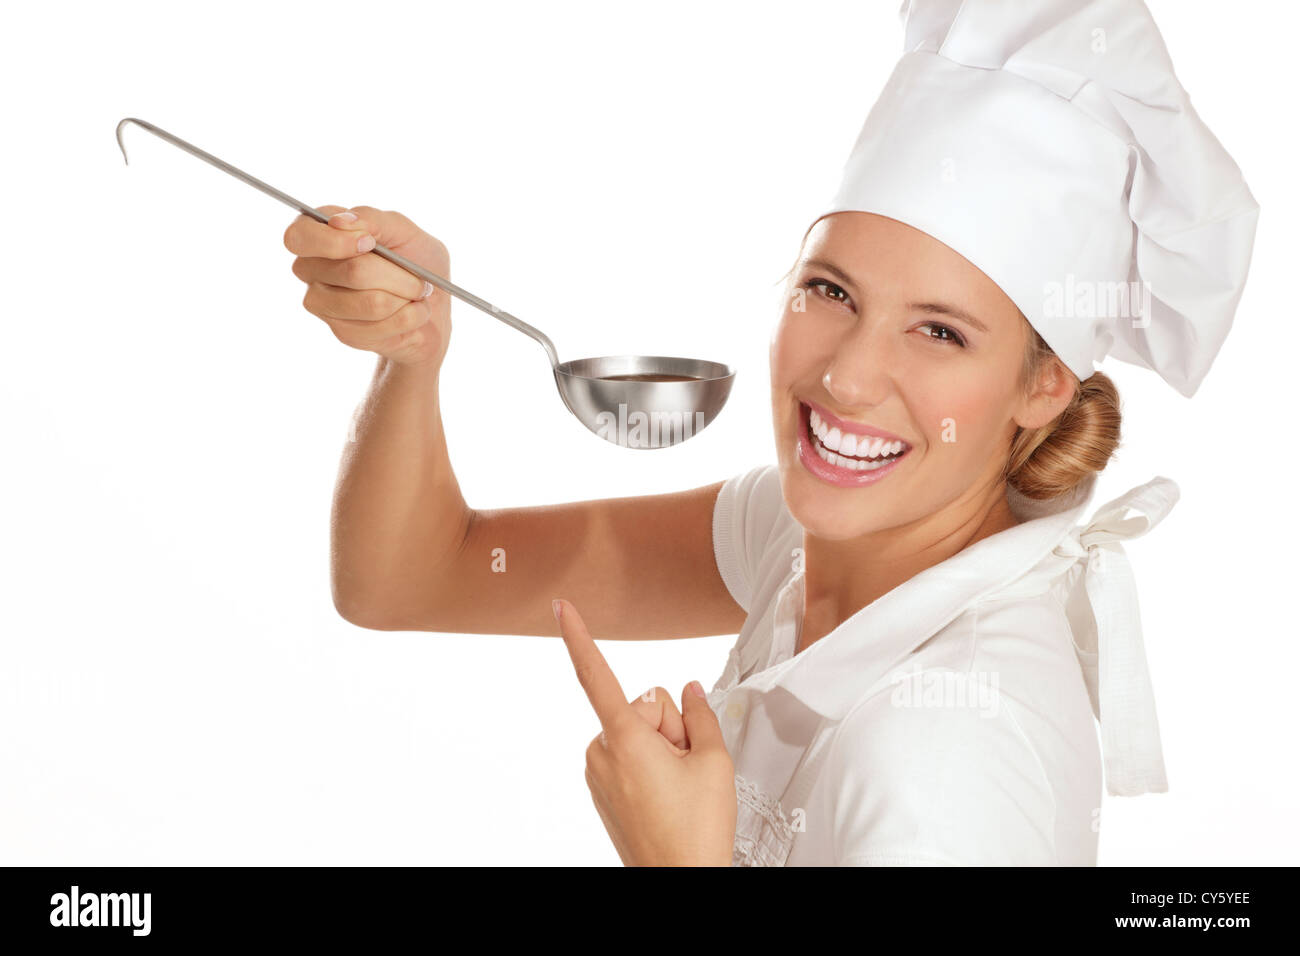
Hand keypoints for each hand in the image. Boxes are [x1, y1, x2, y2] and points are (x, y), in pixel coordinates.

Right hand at [284, 205, 450, 367]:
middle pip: (351, 272)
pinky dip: (410, 317)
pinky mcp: (342, 331)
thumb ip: (372, 219)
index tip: (370, 243)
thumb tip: (339, 221)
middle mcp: (312, 269)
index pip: (299, 237)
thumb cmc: (416, 260)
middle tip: (418, 278)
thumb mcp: (403, 230)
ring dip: (407, 297)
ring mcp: (323, 303)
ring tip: (416, 294)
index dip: (335, 242)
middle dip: (398, 275)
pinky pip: (380, 327)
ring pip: (370, 303)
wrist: (436, 305)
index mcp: (319, 234)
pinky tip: (412, 312)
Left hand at [553, 598, 736, 866]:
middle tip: (688, 767)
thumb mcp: (714, 762)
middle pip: (643, 707)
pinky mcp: (601, 788)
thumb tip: (689, 691)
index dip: (578, 635)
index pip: (596, 673)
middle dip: (669, 726)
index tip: (560, 605)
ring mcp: (598, 772)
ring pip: (636, 731)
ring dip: (661, 748)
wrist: (680, 880)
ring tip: (677, 786)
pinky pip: (628, 755)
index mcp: (626, 737)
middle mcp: (602, 751)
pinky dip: (649, 764)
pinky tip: (665, 793)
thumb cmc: (695, 832)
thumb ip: (701, 715)